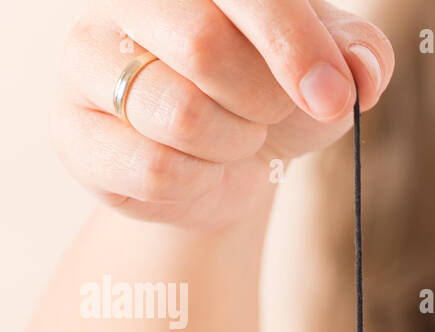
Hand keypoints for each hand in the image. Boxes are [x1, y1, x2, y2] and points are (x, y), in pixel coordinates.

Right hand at [55, 0, 393, 230]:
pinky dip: (197, 182)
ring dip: (231, 144)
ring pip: (178, 114)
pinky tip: (197, 168)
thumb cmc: (276, 99)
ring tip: (231, 137)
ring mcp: (87, 58)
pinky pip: (152, 169)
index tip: (332, 98)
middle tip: (269, 113)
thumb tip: (360, 74)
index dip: (295, 46)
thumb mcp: (333, 72)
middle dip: (262, 100)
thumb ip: (362, 56)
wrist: (228, 168)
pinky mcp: (73, 131)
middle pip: (203, 46)